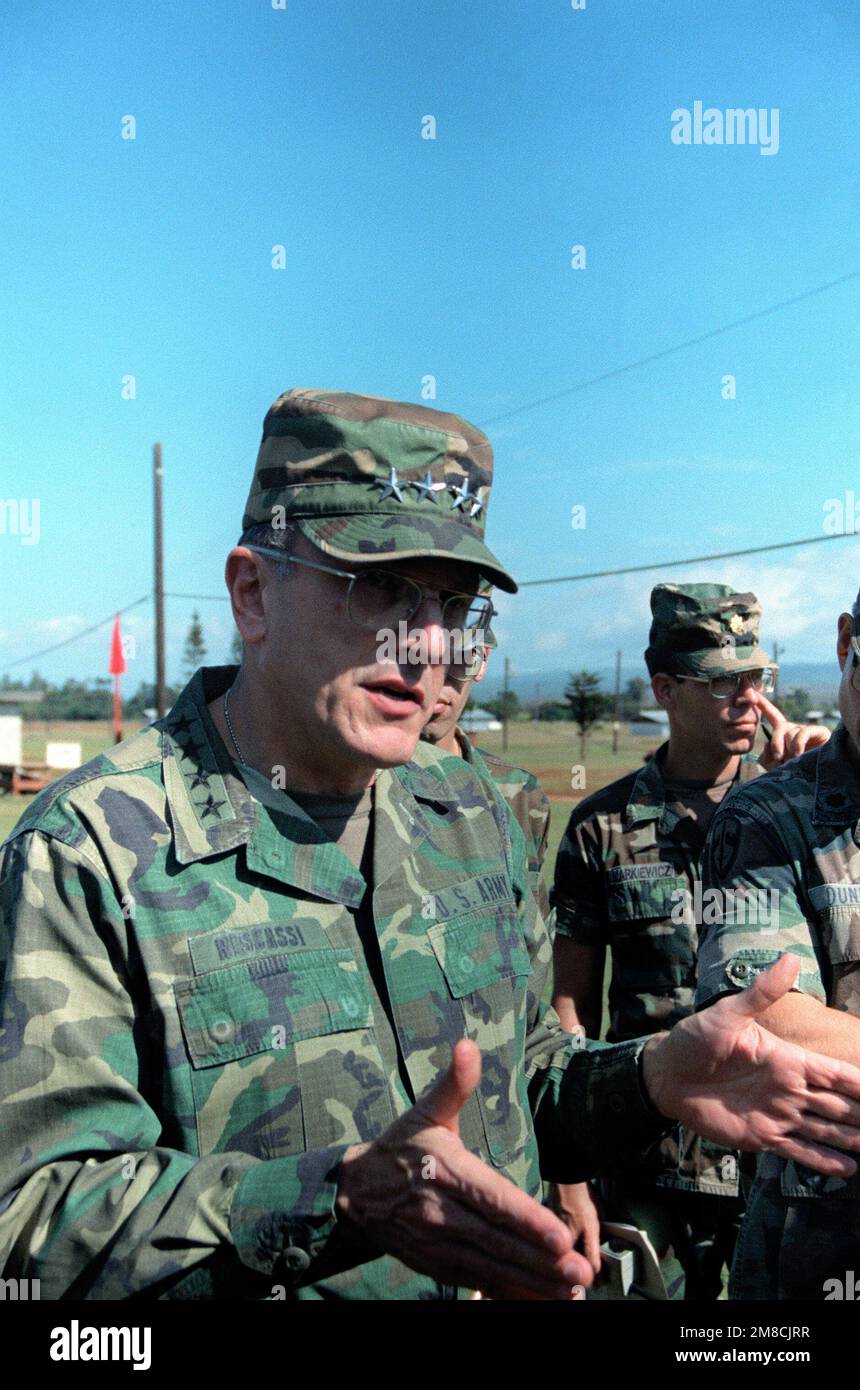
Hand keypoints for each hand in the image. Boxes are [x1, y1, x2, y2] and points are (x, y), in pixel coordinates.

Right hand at [336, 1039, 591, 1298]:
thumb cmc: (399, 1147)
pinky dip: (510, 1293)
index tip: (558, 1235)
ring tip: (571, 1292)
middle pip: (498, 1241)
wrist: (354, 1193)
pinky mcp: (438, 1266)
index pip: (492, 1199)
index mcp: (446, 1172)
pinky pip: (478, 1283)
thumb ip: (454, 1083)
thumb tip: (468, 1045)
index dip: (525, 1220)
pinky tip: (541, 1299)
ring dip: (533, 1282)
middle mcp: (443, 1213)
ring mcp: (439, 1245)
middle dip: (541, 1260)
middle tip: (580, 1272)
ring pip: (492, 1267)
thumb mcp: (425, 1111)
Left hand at [642, 954, 859, 1176]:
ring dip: (851, 1139)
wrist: (666, 1075)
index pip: (835, 1073)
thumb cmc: (696, 1039)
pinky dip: (823, 1161)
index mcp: (787, 1059)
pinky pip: (799, 1150)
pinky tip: (847, 1170)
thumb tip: (790, 958)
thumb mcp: (727, 1014)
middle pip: (839, 1104)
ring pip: (826, 1130)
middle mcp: (790, 1089)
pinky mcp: (762, 1137)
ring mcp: (778, 1114)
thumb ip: (760, 991)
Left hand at [753, 692, 829, 768]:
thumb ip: (765, 758)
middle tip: (778, 758)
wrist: (815, 778)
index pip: (772, 714)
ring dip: (789, 749)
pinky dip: (798, 745)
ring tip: (793, 761)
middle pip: (780, 726)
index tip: (753, 693)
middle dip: (776, 742)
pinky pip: (803, 733)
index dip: (763, 703)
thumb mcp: (775, 767)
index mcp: (783, 733)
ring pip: (791, 732)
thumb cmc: (793, 773)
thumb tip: (767, 744)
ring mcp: (806, 729)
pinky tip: (798, 755)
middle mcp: (794, 728)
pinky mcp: (819, 732)